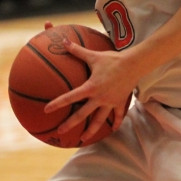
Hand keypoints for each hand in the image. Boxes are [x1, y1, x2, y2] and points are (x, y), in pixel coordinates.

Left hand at [44, 26, 136, 143]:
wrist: (134, 64)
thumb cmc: (113, 59)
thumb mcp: (93, 55)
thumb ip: (77, 50)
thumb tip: (63, 41)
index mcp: (91, 87)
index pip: (71, 97)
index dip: (58, 103)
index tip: (47, 110)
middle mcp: (99, 97)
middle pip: (82, 114)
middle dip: (70, 123)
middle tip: (60, 131)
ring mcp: (110, 102)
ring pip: (99, 120)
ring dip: (91, 130)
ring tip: (83, 138)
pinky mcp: (120, 102)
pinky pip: (117, 115)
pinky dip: (115, 122)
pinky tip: (113, 129)